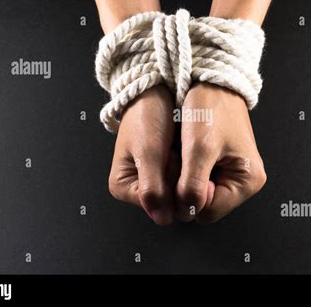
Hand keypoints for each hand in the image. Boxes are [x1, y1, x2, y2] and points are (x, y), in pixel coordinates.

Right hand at [108, 85, 178, 225]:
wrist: (155, 90)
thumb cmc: (147, 115)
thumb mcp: (149, 152)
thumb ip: (153, 188)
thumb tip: (162, 219)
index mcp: (123, 187)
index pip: (157, 205)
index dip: (171, 186)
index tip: (171, 159)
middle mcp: (136, 188)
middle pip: (168, 200)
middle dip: (178, 178)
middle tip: (175, 151)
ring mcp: (152, 179)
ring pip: (177, 190)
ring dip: (184, 171)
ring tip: (177, 147)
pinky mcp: (165, 170)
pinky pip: (182, 177)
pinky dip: (187, 165)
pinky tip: (183, 149)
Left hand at [175, 83, 266, 223]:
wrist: (211, 79)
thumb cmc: (211, 107)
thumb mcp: (199, 148)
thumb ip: (192, 186)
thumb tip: (185, 212)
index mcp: (247, 181)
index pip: (207, 212)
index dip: (187, 198)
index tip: (180, 172)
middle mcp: (243, 180)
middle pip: (203, 204)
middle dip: (185, 187)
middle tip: (179, 160)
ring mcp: (231, 172)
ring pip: (197, 192)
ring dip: (183, 178)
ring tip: (181, 153)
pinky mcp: (219, 164)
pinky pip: (197, 178)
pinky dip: (185, 169)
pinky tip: (183, 152)